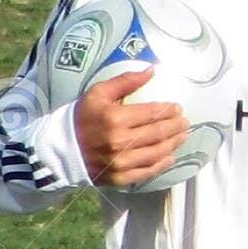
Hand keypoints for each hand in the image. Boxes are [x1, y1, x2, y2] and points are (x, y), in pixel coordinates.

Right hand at [73, 68, 188, 187]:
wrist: (62, 149)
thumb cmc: (82, 117)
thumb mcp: (98, 93)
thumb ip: (126, 80)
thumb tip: (152, 70)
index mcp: (115, 118)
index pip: (152, 113)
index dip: (168, 110)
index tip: (177, 108)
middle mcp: (120, 141)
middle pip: (158, 133)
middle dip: (176, 126)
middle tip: (185, 122)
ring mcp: (121, 162)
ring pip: (157, 152)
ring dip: (174, 143)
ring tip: (182, 136)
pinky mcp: (120, 178)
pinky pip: (148, 171)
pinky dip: (162, 163)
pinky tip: (170, 156)